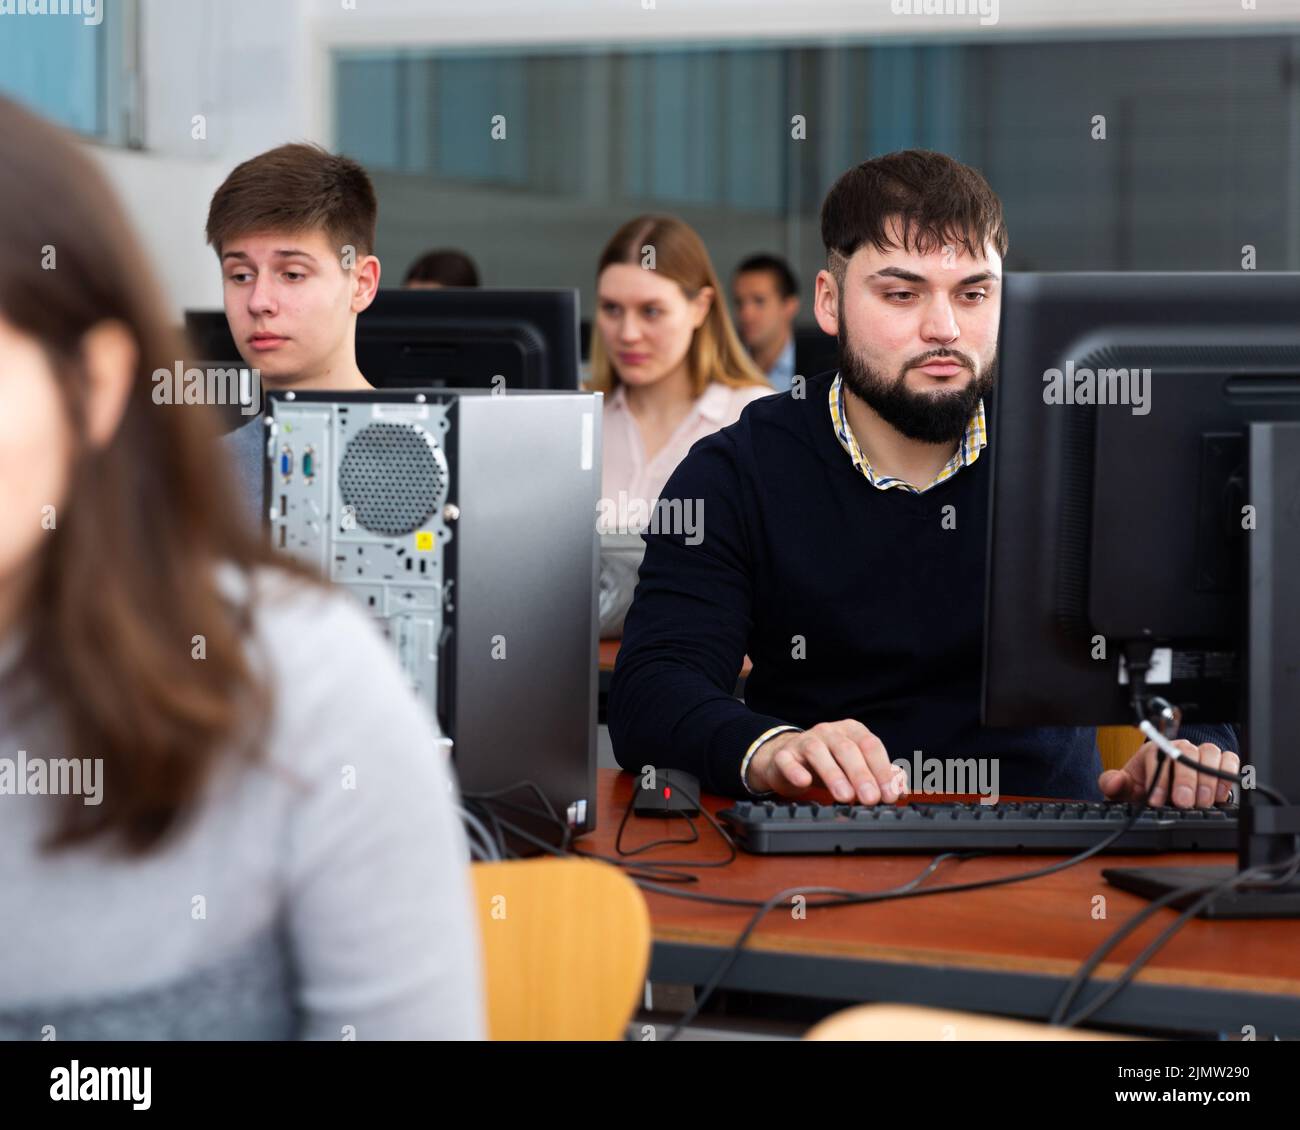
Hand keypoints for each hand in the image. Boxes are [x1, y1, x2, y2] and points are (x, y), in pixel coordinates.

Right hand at [746, 720, 906, 804]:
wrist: (787, 760)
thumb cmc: (828, 764)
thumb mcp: (855, 767)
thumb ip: (877, 775)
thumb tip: (899, 788)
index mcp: (851, 731)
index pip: (871, 746)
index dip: (882, 770)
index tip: (889, 794)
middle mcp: (829, 732)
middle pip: (847, 749)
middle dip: (861, 775)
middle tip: (870, 798)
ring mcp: (804, 741)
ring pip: (818, 752)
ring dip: (833, 774)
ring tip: (844, 797)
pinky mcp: (783, 755)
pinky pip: (788, 760)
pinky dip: (796, 771)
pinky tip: (804, 782)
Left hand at [1098, 739, 1237, 808]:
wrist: (1159, 796)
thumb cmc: (1143, 789)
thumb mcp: (1123, 788)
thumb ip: (1112, 783)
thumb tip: (1114, 781)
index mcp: (1154, 750)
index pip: (1159, 755)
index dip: (1158, 779)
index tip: (1156, 801)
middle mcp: (1179, 749)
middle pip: (1188, 752)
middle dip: (1186, 780)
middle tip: (1184, 803)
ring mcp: (1200, 755)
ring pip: (1211, 753)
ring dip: (1208, 778)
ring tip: (1203, 802)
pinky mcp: (1219, 765)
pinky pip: (1230, 760)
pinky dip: (1228, 775)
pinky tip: (1220, 795)